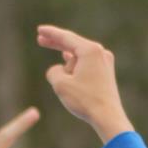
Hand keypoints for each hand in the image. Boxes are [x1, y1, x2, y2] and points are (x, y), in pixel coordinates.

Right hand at [38, 26, 133, 145]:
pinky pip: (86, 62)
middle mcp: (100, 53)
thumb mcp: (60, 83)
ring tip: (50, 45)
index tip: (39, 29)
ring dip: (65, 56)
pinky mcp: (106, 73)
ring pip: (79, 56)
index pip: (66, 37)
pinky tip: (68, 58)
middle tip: (40, 38)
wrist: (108, 117)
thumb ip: (53, 71)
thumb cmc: (85, 100)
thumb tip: (58, 70)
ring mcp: (105, 62)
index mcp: (90, 50)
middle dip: (56, 42)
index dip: (50, 33)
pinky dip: (75, 62)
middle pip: (73, 44)